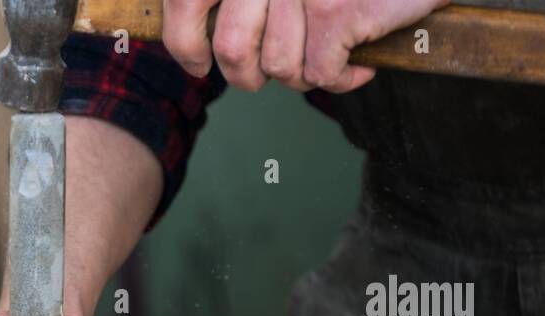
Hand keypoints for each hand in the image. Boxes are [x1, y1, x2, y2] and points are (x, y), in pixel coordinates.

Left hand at [163, 0, 447, 93]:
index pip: (185, 4)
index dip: (184, 44)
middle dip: (247, 75)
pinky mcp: (336, 13)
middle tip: (265, 74)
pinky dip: (343, 80)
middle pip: (231, 49)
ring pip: (278, 66)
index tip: (197, 62)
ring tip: (325, 57)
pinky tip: (359, 65)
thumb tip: (209, 43)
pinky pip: (320, 75)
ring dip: (302, 73)